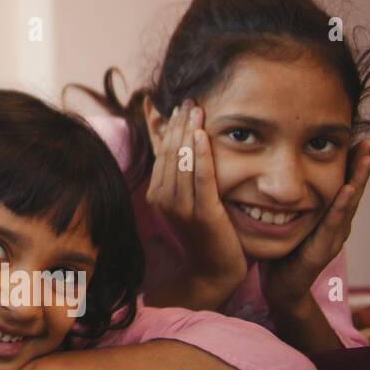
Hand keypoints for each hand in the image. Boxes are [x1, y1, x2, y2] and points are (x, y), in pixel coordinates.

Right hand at [145, 101, 246, 307]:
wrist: (212, 270)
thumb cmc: (204, 233)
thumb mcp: (186, 201)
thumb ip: (180, 176)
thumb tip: (176, 147)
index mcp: (156, 193)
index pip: (158, 151)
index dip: (161, 126)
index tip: (164, 103)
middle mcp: (163, 197)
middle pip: (169, 152)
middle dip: (177, 123)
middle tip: (188, 99)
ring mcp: (181, 206)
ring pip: (182, 160)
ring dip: (188, 131)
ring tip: (196, 108)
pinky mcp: (203, 212)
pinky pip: (201, 178)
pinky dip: (201, 154)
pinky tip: (202, 135)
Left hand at [261, 140, 369, 311]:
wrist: (281, 289)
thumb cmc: (283, 252)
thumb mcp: (289, 220)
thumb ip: (291, 201)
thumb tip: (278, 173)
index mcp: (329, 216)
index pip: (343, 184)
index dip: (351, 163)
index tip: (357, 138)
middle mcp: (336, 225)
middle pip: (352, 190)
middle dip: (361, 166)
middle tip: (368, 141)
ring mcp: (332, 238)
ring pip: (348, 204)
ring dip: (357, 180)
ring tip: (365, 158)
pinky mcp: (321, 250)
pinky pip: (332, 225)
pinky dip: (340, 206)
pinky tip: (344, 189)